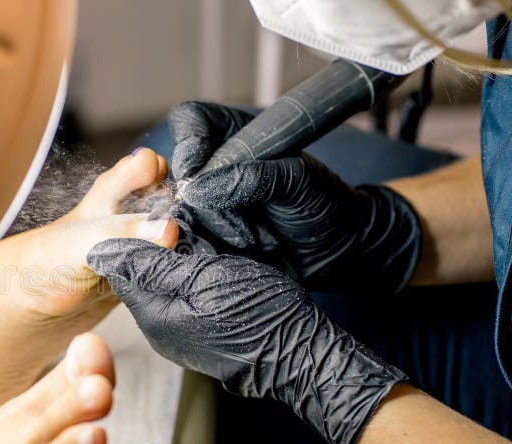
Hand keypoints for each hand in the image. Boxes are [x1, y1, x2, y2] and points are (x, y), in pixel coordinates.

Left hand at [88, 239, 407, 443]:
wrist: (301, 353)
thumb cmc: (260, 314)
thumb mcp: (203, 278)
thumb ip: (152, 265)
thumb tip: (101, 253)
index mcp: (152, 316)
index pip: (120, 267)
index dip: (136, 234)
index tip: (160, 214)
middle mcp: (158, 328)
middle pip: (141, 273)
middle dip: (158, 244)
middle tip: (185, 222)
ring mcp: (180, 332)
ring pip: (163, 281)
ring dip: (178, 257)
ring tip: (204, 238)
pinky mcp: (199, 330)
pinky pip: (183, 294)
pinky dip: (194, 273)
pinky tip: (215, 260)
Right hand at [169, 101, 422, 291]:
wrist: (334, 249)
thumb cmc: (321, 203)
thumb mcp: (295, 181)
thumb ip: (251, 177)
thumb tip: (198, 189)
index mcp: (234, 133)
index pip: (191, 121)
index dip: (188, 144)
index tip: (197, 174)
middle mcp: (213, 165)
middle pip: (179, 172)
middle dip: (206, 202)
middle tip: (243, 224)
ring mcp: (205, 201)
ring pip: (178, 210)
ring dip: (213, 229)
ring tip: (253, 239)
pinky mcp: (204, 234)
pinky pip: (186, 240)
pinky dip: (209, 248)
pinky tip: (239, 253)